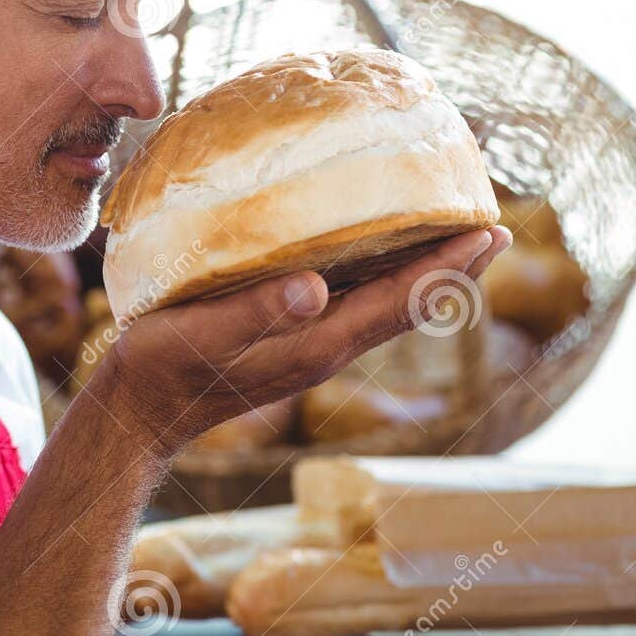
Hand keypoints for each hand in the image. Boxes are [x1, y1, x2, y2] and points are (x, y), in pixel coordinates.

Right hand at [87, 226, 511, 456]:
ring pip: (385, 304)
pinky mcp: (291, 340)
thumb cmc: (164, 367)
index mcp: (317, 342)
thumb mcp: (205, 334)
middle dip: (452, 265)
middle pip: (408, 302)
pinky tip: (375, 252)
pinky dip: (382, 275)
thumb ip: (258, 312)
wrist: (139, 412)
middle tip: (495, 223)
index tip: (493, 230)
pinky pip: (355, 303)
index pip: (401, 299)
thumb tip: (315, 287)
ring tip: (451, 232)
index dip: (448, 265)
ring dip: (423, 269)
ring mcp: (310, 345)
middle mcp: (326, 346)